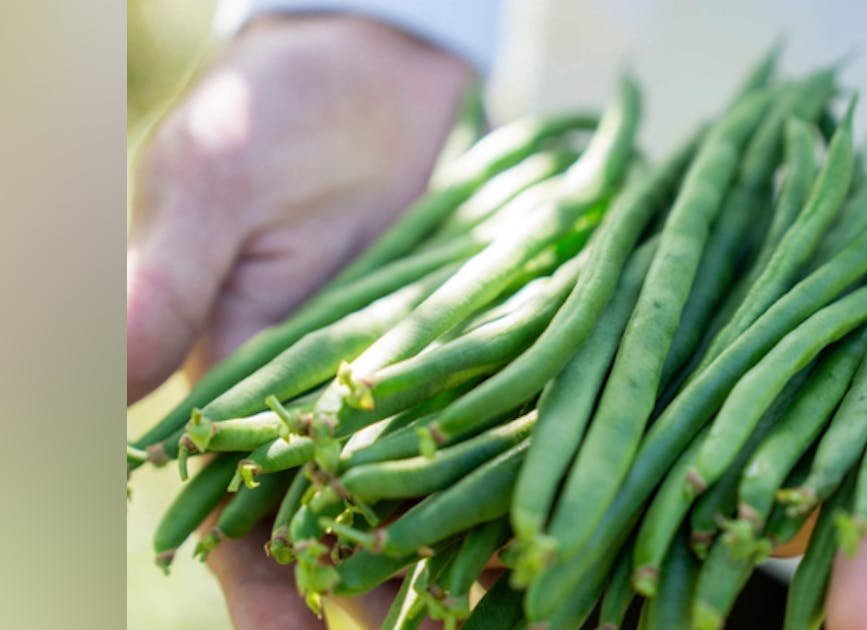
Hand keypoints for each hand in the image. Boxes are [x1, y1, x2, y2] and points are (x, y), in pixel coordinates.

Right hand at [126, 14, 471, 628]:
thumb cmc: (270, 110)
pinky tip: (529, 528)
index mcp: (237, 378)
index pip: (240, 512)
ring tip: (484, 618)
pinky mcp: (459, 340)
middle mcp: (319, 393)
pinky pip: (478, 423)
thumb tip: (100, 380)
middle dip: (367, 598)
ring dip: (440, 558)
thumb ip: (165, 281)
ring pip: (414, 490)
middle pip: (336, 527)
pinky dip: (495, 475)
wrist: (366, 65)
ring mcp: (397, 372)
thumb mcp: (213, 186)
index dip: (266, 589)